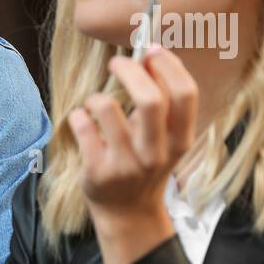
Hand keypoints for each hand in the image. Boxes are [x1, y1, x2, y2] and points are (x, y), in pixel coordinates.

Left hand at [66, 45, 197, 263]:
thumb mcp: (165, 140)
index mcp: (180, 140)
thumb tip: (152, 55)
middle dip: (130, 70)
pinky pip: (82, 126)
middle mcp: (157, 153)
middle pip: (150, 99)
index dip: (167, 65)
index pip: (185, 94)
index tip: (150, 51)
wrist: (127, 212)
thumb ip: (163, 104)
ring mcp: (126, 164)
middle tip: (117, 62)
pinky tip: (82, 121)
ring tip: (97, 103)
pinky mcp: (97, 171)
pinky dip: (78, 116)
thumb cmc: (144, 163)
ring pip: (107, 107)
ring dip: (97, 96)